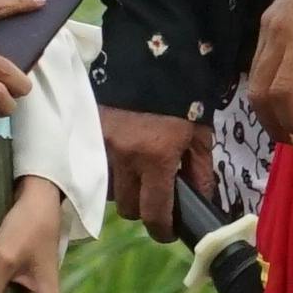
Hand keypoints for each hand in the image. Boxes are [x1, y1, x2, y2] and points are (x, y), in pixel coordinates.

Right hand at [97, 106, 198, 242]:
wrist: (150, 60)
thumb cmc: (181, 98)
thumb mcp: (200, 135)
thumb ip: (201, 171)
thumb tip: (202, 200)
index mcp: (157, 158)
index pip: (154, 212)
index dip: (162, 230)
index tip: (168, 232)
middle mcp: (125, 157)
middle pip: (128, 208)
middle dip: (142, 209)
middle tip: (154, 199)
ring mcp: (103, 146)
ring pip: (109, 190)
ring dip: (123, 190)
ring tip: (136, 177)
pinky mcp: (90, 134)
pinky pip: (97, 167)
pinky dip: (110, 171)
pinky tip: (121, 160)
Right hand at [241, 0, 292, 145]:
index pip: (281, 93)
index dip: (292, 122)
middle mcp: (276, 33)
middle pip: (259, 93)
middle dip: (276, 123)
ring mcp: (267, 25)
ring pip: (256, 79)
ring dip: (275, 105)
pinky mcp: (268, 20)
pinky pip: (261, 62)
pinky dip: (275, 84)